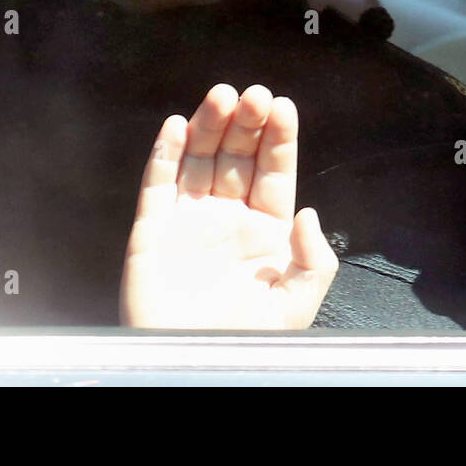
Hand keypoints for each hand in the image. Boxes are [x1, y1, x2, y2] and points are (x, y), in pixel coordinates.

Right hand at [121, 83, 338, 329]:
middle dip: (246, 124)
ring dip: (209, 126)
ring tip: (222, 96)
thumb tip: (309, 213)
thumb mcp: (297, 302)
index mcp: (265, 231)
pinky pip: (158, 184)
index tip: (283, 106)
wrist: (191, 370)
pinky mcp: (151, 231)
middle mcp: (227, 218)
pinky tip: (176, 126)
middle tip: (254, 95)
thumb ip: (314, 258)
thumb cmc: (247, 344)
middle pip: (237, 157)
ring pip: (199, 160)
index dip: (278, 138)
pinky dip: (164, 154)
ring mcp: (188, 222)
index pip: (274, 172)